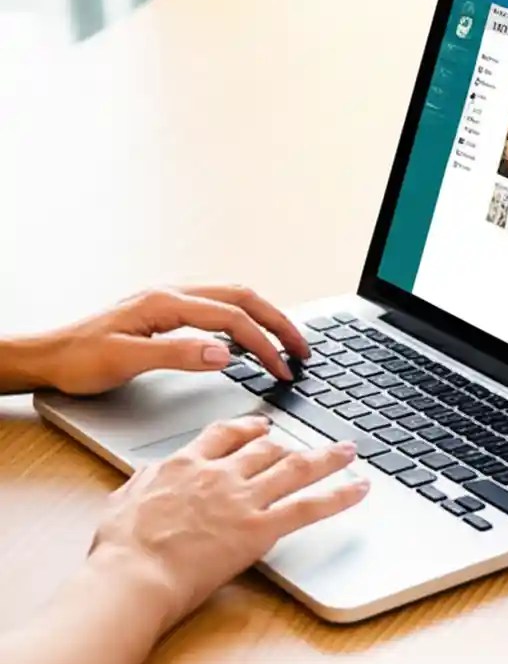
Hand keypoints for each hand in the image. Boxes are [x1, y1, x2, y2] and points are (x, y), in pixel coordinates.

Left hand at [27, 285, 309, 394]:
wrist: (46, 356)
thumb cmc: (78, 361)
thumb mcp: (127, 362)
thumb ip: (178, 355)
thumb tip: (224, 353)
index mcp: (166, 304)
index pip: (233, 320)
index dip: (265, 344)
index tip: (283, 369)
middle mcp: (172, 294)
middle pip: (243, 298)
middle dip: (279, 322)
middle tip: (303, 349)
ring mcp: (170, 299)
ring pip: (233, 298)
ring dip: (265, 317)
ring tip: (286, 341)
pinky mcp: (166, 310)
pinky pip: (218, 306)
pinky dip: (244, 318)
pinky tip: (247, 337)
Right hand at [88, 416, 368, 626]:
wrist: (135, 575)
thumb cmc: (122, 548)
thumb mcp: (123, 500)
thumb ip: (144, 481)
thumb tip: (151, 472)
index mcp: (185, 465)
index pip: (224, 434)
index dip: (247, 428)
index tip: (259, 426)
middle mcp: (220, 474)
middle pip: (265, 447)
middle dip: (288, 443)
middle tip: (305, 441)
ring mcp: (244, 498)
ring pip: (296, 467)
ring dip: (328, 457)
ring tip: (348, 450)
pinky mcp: (261, 527)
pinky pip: (310, 506)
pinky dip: (340, 495)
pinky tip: (359, 488)